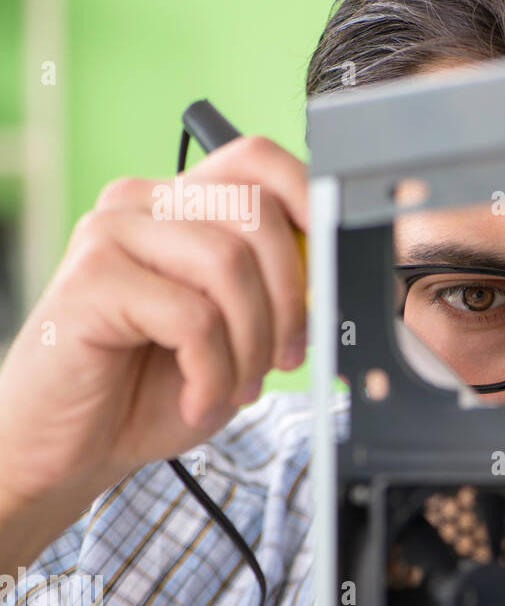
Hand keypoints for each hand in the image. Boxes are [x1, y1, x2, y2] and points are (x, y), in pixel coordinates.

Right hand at [0, 136, 308, 571]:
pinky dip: (213, 371)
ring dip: (252, 343)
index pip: (259, 161)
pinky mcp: (90, 280)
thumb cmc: (150, 387)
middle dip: (292, 299)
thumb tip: (335, 273)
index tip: (335, 267)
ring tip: (236, 386)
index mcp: (182, 204)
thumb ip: (279, 293)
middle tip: (285, 358)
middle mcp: (143, 203)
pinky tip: (198, 397)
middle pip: (258, 212)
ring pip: (229, 264)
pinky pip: (192, 317)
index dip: (310, 202)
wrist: (69, 445)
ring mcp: (111, 234)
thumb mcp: (237, 335)